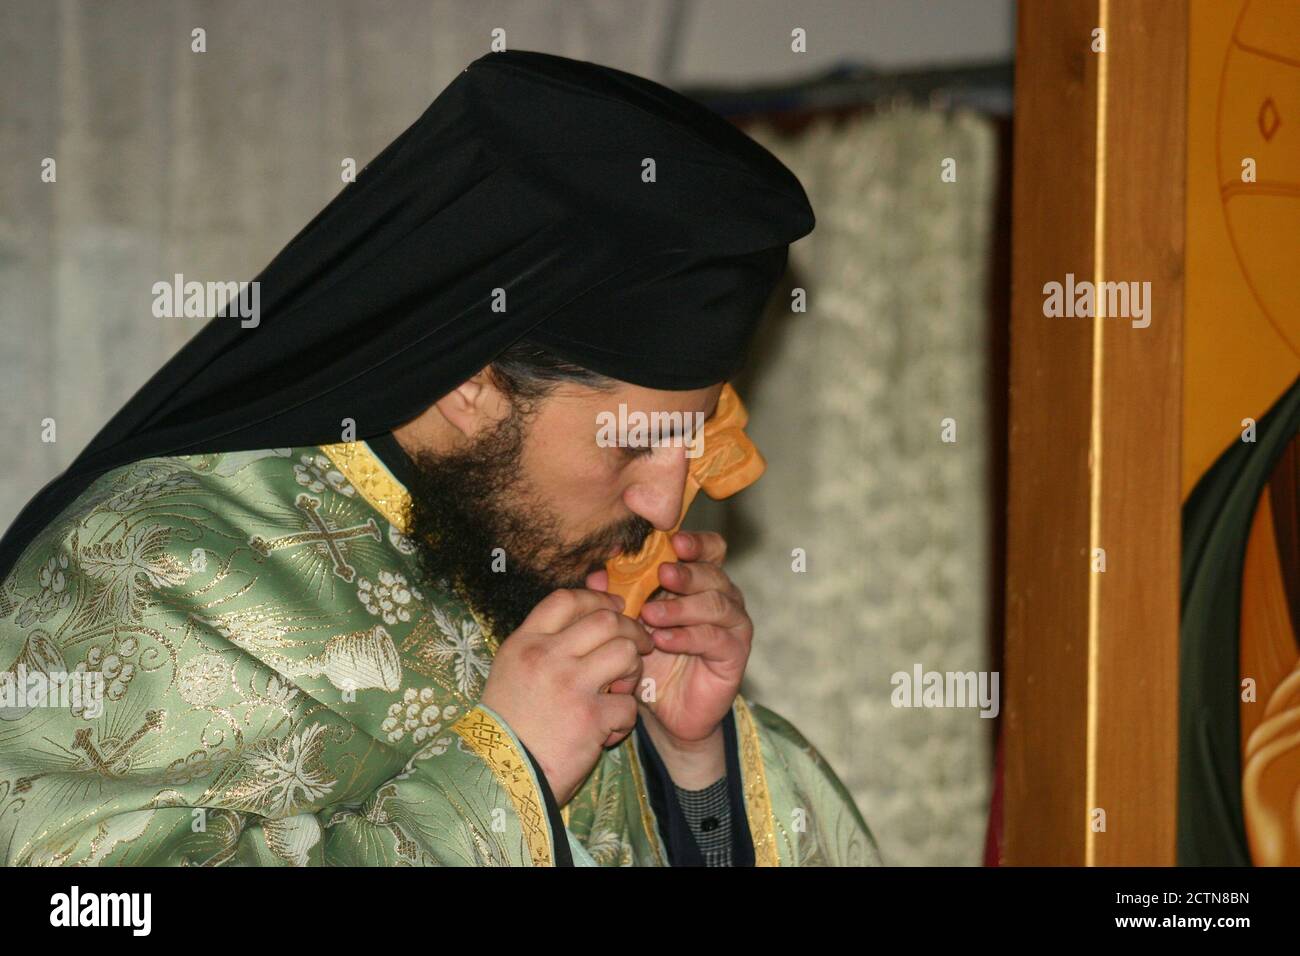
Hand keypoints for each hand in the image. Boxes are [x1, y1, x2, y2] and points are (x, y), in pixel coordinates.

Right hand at [479, 588, 652, 805]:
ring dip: (633, 670)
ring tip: (622, 688)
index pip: (565, 599)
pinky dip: (625, 719)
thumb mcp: (512, 673)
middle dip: (630, 630)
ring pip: (625, 652)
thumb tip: (586, 621)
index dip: (597, 598)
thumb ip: (543, 647)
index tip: (614, 606)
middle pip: (605, 620)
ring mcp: (569, 685)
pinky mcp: (590, 717)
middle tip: (640, 645)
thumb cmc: (508, 728)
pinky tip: (609, 730)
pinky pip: (628, 704)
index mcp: (524, 644)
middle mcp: (546, 657)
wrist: (497, 777)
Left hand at [586, 531, 751, 746]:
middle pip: (713, 573)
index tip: (674, 541)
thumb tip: (595, 576)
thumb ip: (617, 595)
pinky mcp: (735, 652)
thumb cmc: (650, 657)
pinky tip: (662, 641)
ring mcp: (733, 624)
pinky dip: (686, 637)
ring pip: (716, 604)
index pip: (709, 549)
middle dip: (686, 572)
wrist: (667, 708)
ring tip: (650, 615)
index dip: (696, 542)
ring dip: (681, 607)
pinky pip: (714, 638)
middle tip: (662, 574)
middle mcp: (722, 596)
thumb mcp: (631, 623)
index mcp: (700, 580)